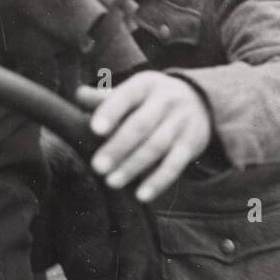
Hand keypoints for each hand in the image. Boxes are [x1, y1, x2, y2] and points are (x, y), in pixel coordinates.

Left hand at [76, 72, 212, 202]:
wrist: (201, 102)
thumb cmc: (152, 100)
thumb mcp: (134, 92)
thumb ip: (105, 98)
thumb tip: (78, 95)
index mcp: (146, 84)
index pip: (127, 96)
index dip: (111, 112)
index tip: (95, 130)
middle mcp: (167, 100)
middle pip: (141, 125)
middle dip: (119, 147)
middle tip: (98, 167)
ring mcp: (181, 123)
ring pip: (157, 146)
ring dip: (134, 166)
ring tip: (112, 182)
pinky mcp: (191, 144)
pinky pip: (175, 165)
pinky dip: (158, 181)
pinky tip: (141, 195)